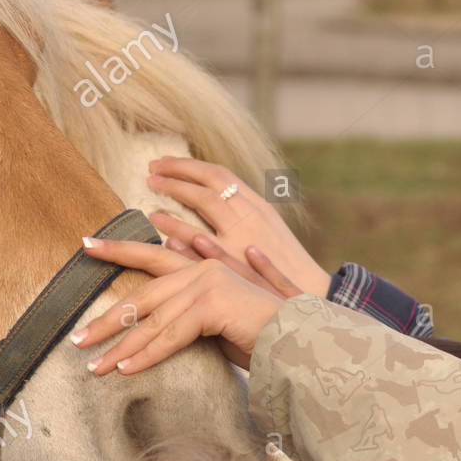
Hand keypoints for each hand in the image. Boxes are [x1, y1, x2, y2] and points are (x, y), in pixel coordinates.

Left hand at [70, 240, 301, 371]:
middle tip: (76, 338)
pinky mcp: (213, 304)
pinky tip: (126, 369)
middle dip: (106, 321)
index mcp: (198, 267)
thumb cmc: (259, 339)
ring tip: (95, 366)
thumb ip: (182, 318)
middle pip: (142, 295)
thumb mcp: (212, 325)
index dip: (116, 250)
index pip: (149, 256)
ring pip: (152, 320)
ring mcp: (207, 283)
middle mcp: (200, 269)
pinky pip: (171, 335)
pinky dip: (147, 355)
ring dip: (121, 348)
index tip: (84, 246)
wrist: (302, 345)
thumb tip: (147, 330)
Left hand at [145, 156, 330, 297]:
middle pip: (210, 183)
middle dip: (178, 172)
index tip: (163, 162)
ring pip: (209, 204)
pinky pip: (209, 246)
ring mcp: (245, 238)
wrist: (309, 298)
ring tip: (151, 188)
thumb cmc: (283, 264)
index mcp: (257, 205)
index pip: (219, 174)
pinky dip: (185, 235)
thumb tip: (205, 202)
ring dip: (178, 193)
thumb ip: (237, 213)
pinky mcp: (239, 266)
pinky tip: (163, 234)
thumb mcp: (264, 229)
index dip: (189, 165)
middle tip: (151, 169)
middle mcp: (252, 216)